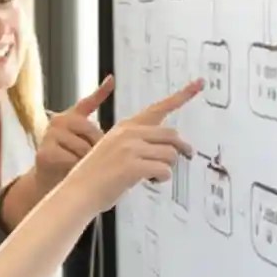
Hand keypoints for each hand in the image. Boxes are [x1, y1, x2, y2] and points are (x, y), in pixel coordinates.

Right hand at [34, 75, 113, 190]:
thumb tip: (126, 126)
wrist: (48, 183)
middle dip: (96, 150)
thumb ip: (100, 134)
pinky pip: (73, 160)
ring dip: (86, 163)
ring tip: (77, 167)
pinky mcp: (45, 151)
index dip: (101, 91)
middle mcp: (59, 121)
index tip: (112, 80)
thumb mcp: (86, 145)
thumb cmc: (70, 163)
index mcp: (71, 117)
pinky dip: (75, 170)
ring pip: (84, 149)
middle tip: (86, 160)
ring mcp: (50, 135)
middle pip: (93, 133)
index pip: (88, 102)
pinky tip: (68, 171)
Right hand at [67, 78, 203, 214]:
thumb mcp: (112, 149)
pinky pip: (164, 170)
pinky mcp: (133, 166)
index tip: (199, 84)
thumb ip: (136, 142)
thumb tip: (167, 148)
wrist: (77, 193)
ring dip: (167, 168)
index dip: (182, 95)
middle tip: (185, 157)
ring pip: (170, 154)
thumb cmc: (95, 176)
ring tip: (152, 175)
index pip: (158, 108)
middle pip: (171, 135)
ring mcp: (130, 149)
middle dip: (181, 149)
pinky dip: (162, 179)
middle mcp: (128, 133)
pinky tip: (150, 181)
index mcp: (124, 127)